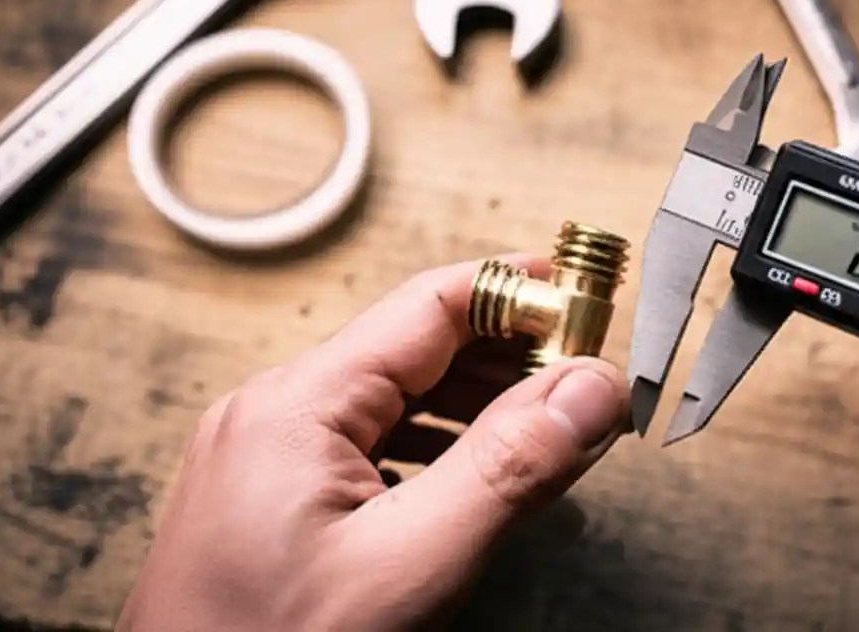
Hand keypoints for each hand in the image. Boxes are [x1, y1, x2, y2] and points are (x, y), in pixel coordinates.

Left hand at [117, 258, 629, 630]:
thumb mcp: (410, 564)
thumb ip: (508, 467)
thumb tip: (590, 387)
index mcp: (295, 405)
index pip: (429, 307)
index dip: (517, 295)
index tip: (589, 305)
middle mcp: (274, 415)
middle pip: (414, 349)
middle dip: (508, 355)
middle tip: (588, 378)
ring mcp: (268, 460)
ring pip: (396, 401)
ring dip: (478, 404)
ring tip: (552, 424)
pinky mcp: (275, 502)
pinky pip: (371, 448)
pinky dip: (437, 448)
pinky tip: (480, 472)